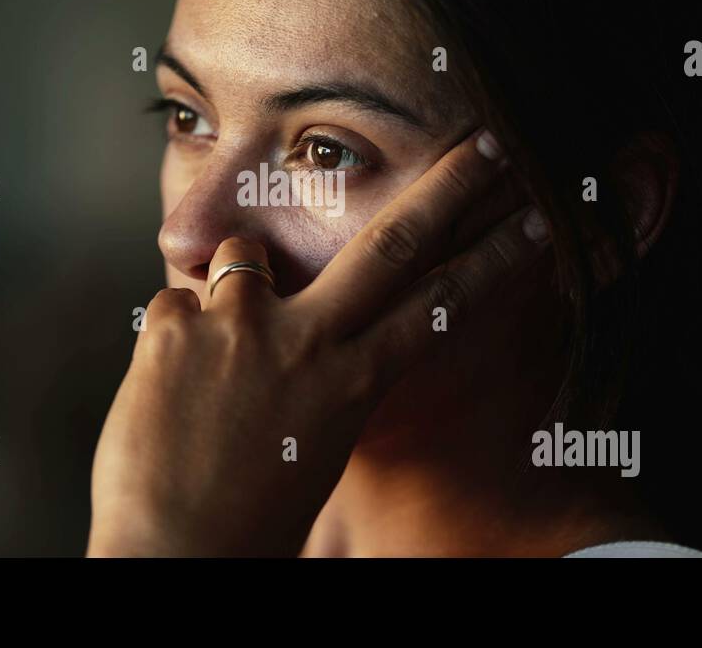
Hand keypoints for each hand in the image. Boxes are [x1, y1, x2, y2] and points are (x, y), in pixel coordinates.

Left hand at [86, 128, 551, 555]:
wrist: (169, 556)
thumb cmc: (247, 522)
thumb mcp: (313, 447)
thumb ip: (320, 377)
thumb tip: (311, 334)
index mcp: (354, 384)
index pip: (443, 306)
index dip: (495, 258)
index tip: (535, 217)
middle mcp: (307, 341)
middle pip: (391, 243)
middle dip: (451, 187)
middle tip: (491, 145)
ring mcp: (240, 325)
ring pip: (247, 252)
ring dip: (237, 284)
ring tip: (215, 356)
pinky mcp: (174, 323)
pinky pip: (177, 300)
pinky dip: (174, 334)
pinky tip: (165, 389)